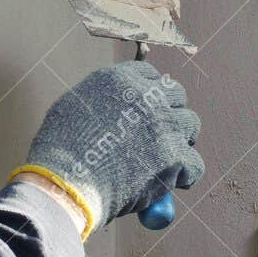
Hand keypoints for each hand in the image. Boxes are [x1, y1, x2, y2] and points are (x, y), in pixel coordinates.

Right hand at [19, 60, 203, 231]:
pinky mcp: (174, 157)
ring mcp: (164, 126)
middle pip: (176, 95)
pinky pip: (195, 163)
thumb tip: (115, 109)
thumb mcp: (74, 105)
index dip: (150, 94)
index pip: (151, 75)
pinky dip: (186, 174)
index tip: (147, 109)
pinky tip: (174, 181)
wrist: (68, 181)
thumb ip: (101, 100)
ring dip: (181, 139)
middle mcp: (147, 96)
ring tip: (166, 156)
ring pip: (190, 125)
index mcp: (121, 79)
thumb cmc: (61, 150)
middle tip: (160, 132)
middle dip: (170, 112)